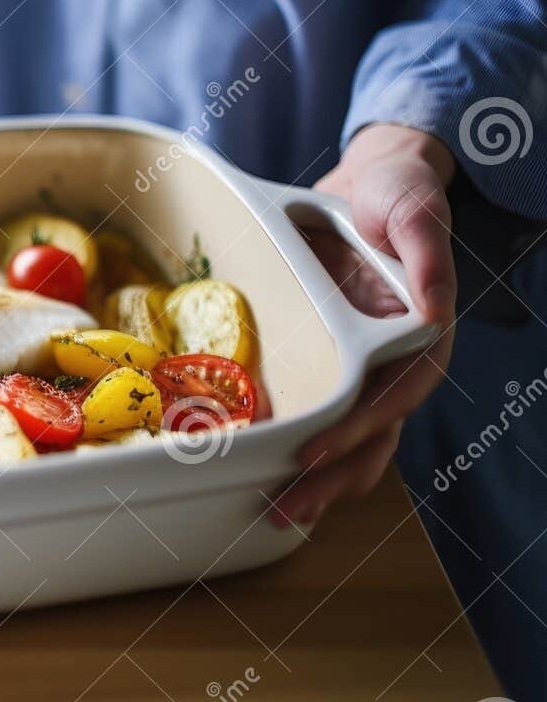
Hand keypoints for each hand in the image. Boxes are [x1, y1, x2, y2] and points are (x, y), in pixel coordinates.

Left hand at [273, 124, 457, 527]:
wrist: (374, 187)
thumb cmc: (397, 198)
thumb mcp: (413, 210)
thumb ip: (426, 252)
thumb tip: (432, 309)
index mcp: (421, 338)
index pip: (392, 399)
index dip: (356, 430)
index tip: (316, 453)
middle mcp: (396, 365)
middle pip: (371, 437)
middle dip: (331, 479)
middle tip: (286, 508)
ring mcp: (368, 372)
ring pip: (351, 443)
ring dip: (318, 483)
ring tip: (277, 514)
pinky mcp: (337, 367)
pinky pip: (325, 419)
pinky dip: (303, 452)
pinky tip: (270, 480)